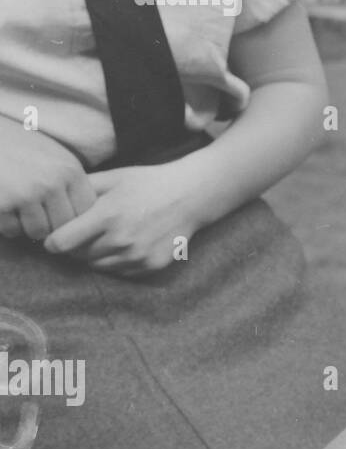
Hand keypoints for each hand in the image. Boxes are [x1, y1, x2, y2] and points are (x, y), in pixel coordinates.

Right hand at [0, 118, 94, 241]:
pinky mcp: (3, 203)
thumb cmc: (17, 144)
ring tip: (20, 210)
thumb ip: (70, 181)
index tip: (61, 213)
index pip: (86, 210)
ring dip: (28, 227)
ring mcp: (27, 194)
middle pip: (64, 225)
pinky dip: (7, 225)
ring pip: (39, 232)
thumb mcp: (54, 154)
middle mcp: (52, 183)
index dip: (74, 216)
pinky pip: (12, 230)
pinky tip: (4, 209)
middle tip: (37, 215)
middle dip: (51, 225)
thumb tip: (84, 216)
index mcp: (70, 170)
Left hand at [43, 161, 203, 275]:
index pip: (60, 243)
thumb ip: (80, 190)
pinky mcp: (151, 265)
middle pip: (77, 256)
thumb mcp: (113, 177)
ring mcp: (137, 255)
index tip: (56, 235)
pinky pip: (119, 271)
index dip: (53, 240)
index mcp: (107, 215)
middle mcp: (121, 239)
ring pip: (97, 266)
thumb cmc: (148, 182)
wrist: (191, 195)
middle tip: (85, 233)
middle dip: (76, 246)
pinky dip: (116, 261)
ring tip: (107, 236)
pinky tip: (127, 243)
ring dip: (95, 255)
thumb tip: (50, 204)